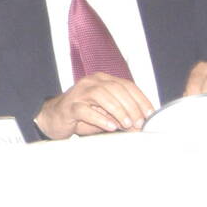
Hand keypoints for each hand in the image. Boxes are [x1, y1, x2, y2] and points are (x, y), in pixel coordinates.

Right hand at [35, 73, 154, 139]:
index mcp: (102, 80)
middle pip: (115, 88)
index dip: (141, 99)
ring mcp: (78, 93)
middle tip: (139, 123)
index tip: (150, 114)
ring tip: (126, 124)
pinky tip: (110, 126)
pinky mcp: (69, 106)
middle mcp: (91, 82)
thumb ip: (121, 114)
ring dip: (117, 110)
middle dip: (131, 106)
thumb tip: (141, 124)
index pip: (126, 85)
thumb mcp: (106, 113)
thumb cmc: (83, 114)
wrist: (55, 118)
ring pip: (100, 95)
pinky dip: (100, 118)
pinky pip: (85, 109)